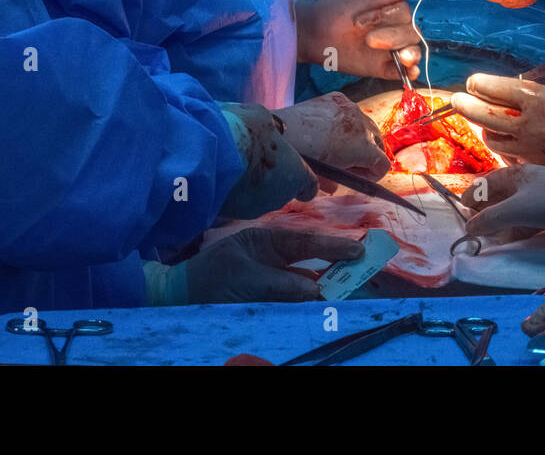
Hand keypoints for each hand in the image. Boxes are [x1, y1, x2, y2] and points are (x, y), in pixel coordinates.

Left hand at [186, 227, 364, 302]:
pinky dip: (311, 302)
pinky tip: (326, 304)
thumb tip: (315, 292)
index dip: (333, 247)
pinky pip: (295, 298)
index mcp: (265, 241)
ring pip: (307, 282)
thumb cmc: (208, 281)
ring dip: (327, 286)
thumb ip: (281, 284)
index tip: (358, 250)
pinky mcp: (268, 298)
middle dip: (337, 262)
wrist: (179, 300)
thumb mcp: (245, 279)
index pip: (305, 242)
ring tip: (353, 288)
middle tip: (365, 265)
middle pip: (312, 259)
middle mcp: (272, 257)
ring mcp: (271, 278)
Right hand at [219, 102, 318, 218]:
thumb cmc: (242, 133)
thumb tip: (273, 129)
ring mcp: (251, 210)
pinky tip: (215, 172)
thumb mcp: (260, 117)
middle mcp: (277, 199)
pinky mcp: (226, 214)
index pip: (309, 187)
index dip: (301, 179)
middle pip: (278, 190)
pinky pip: (231, 201)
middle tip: (249, 156)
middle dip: (266, 175)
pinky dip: (226, 190)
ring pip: (253, 197)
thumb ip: (270, 127)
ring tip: (228, 161)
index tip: (290, 170)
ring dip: (245, 183)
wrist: (203, 156)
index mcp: (295, 175)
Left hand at [275, 93, 388, 181]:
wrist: (280, 131)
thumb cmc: (302, 158)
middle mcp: (362, 124)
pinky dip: (345, 121)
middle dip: (367, 155)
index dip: (372, 175)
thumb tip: (338, 186)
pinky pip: (351, 112)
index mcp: (363, 147)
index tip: (359, 178)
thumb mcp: (324, 178)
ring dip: (357, 137)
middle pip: (378, 143)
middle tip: (349, 164)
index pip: (383, 164)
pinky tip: (329, 128)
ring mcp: (351, 108)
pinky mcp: (338, 97)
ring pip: (366, 125)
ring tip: (338, 146)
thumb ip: (340, 183)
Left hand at [297, 0, 421, 80]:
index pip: (403, 13)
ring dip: (411, 55)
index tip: (359, 19)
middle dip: (394, 37)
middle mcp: (394, 29)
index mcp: (391, 11)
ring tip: (404, 58)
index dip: (386, 16)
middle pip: (411, 33)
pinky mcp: (384, 67)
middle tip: (368, 40)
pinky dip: (410, 72)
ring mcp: (390, 49)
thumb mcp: (357, 1)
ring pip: (412, 51)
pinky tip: (410, 71)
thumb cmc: (334, 13)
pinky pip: (402, 71)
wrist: (313, 34)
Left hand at [450, 74, 544, 176]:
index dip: (481, 85)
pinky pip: (512, 158)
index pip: (498, 89)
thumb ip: (541, 97)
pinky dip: (508, 150)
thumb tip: (514, 94)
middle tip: (457, 100)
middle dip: (467, 105)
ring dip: (488, 129)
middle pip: (485, 114)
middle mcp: (533, 124)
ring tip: (488, 122)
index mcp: (543, 100)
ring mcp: (532, 149)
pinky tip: (512, 143)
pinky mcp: (537, 170)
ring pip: (494, 139)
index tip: (473, 83)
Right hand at [458, 164, 544, 239]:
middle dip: (486, 213)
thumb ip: (490, 219)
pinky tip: (510, 242)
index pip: (487, 182)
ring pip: (512, 213)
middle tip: (474, 229)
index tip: (462, 210)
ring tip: (489, 239)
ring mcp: (538, 200)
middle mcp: (526, 184)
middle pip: (498, 198)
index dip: (473, 195)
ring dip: (500, 225)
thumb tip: (469, 227)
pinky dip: (516, 232)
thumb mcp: (516, 209)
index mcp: (516, 175)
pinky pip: (525, 223)